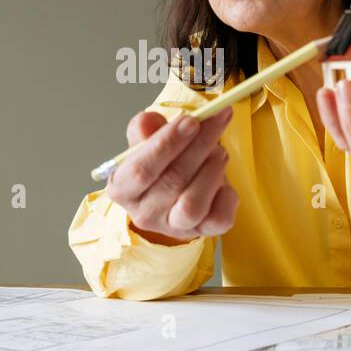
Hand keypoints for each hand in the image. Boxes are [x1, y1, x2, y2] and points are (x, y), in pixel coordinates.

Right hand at [106, 107, 238, 245]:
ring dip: (212, 171)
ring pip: (193, 205)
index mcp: (122, 189)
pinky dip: (228, 197)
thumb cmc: (162, 162)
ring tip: (219, 151)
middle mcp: (144, 213)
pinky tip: (225, 181)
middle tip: (217, 119)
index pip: (141, 170)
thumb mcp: (148, 140)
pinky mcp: (203, 232)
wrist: (179, 185)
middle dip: (199, 145)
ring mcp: (174, 227)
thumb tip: (146, 121)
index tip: (191, 120)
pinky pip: (219, 219)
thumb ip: (146, 129)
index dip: (167, 143)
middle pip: (172, 181)